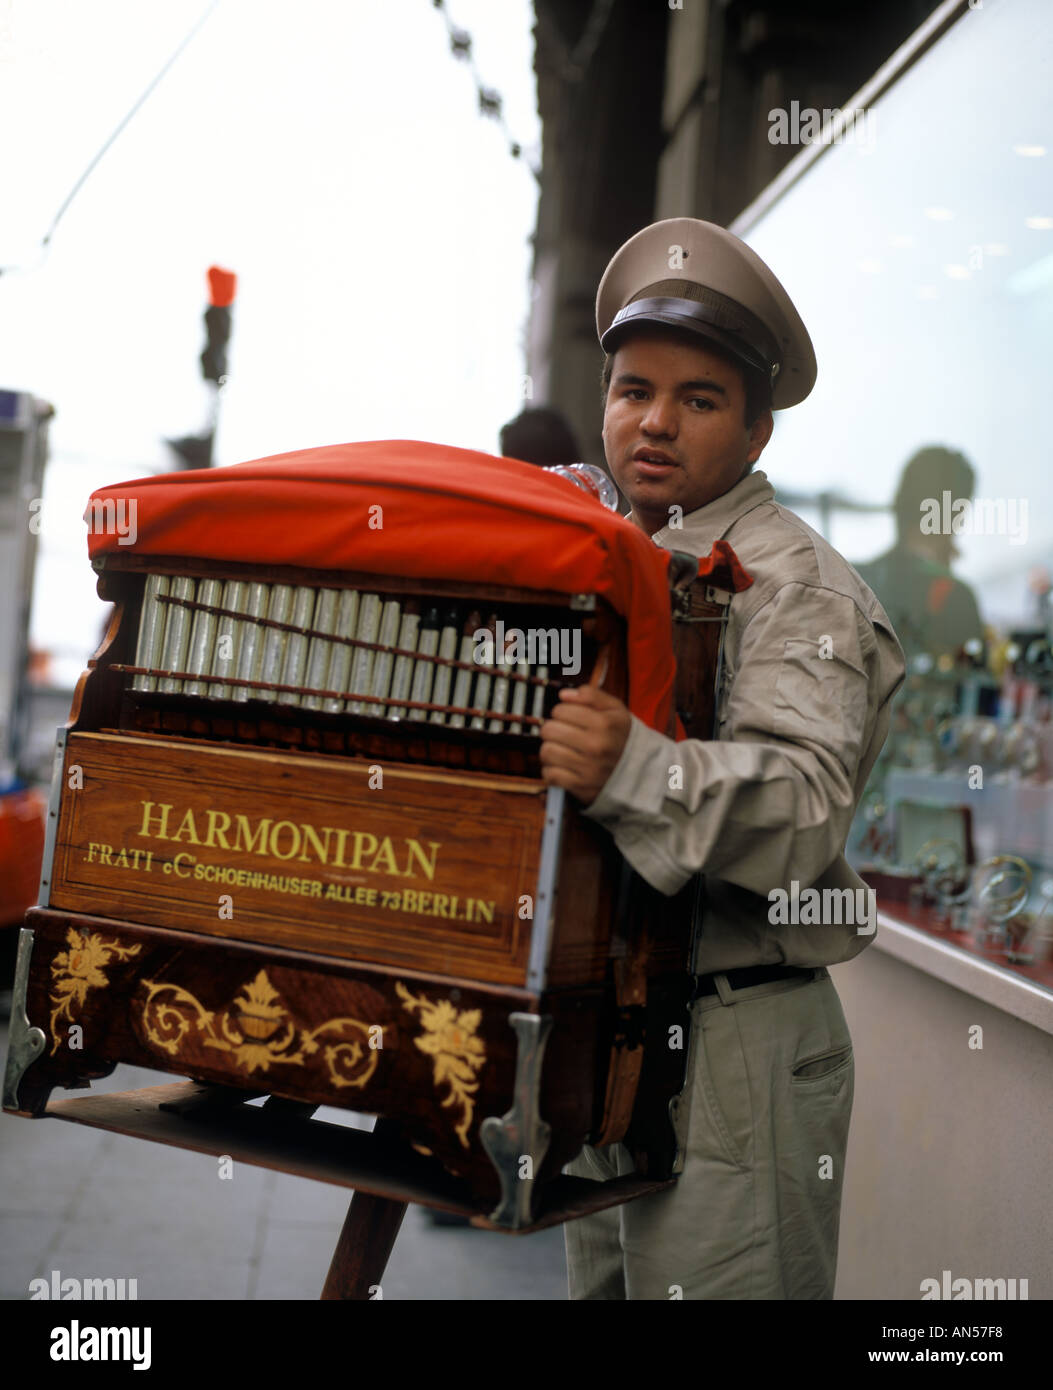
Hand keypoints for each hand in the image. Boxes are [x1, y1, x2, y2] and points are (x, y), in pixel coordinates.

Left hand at [539, 685, 631, 803]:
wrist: (640, 771)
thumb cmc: (621, 736)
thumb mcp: (615, 710)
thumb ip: (591, 696)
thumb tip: (563, 695)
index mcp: (604, 724)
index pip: (561, 711)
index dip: (561, 711)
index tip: (568, 717)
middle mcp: (596, 746)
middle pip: (549, 730)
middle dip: (552, 728)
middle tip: (561, 732)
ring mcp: (588, 769)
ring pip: (547, 752)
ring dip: (550, 749)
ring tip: (561, 748)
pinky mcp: (581, 787)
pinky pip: (550, 775)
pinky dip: (552, 770)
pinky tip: (563, 766)